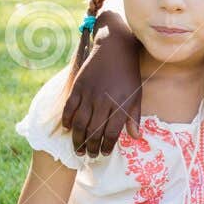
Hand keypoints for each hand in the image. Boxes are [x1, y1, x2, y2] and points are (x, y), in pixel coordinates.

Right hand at [60, 11, 141, 155]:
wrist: (114, 47)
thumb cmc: (128, 73)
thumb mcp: (136, 95)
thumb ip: (133, 116)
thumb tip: (135, 137)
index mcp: (120, 105)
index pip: (111, 133)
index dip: (106, 146)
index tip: (103, 153)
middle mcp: (103, 101)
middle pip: (94, 131)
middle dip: (91, 147)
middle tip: (89, 155)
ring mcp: (89, 94)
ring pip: (80, 123)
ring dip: (77, 139)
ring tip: (78, 149)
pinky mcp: (78, 86)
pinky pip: (69, 107)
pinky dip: (67, 120)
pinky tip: (67, 128)